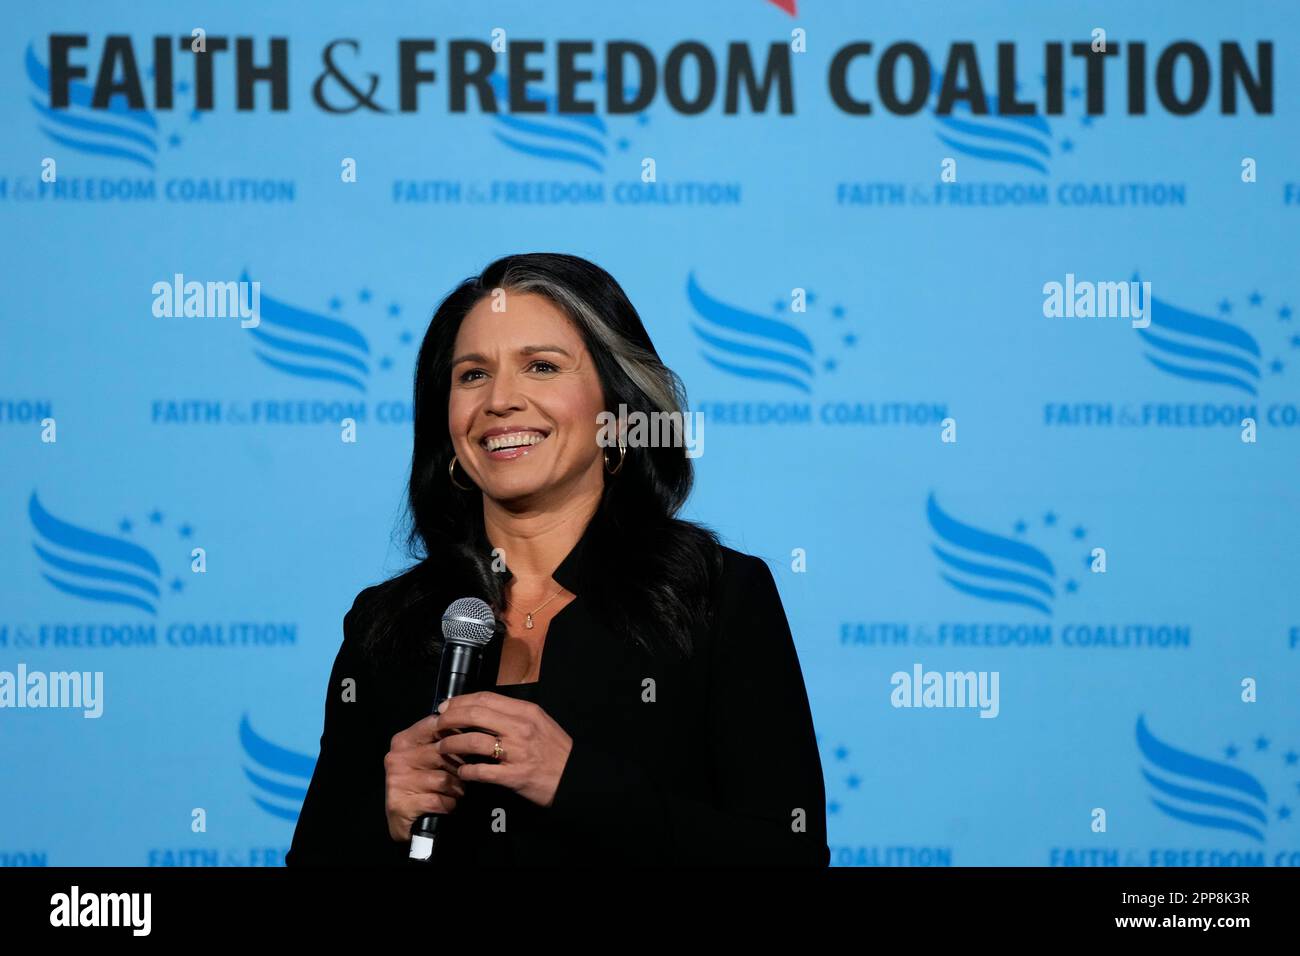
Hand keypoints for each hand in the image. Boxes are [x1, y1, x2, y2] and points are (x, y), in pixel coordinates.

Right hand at [384, 712, 467, 841]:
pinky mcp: (401, 804)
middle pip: (443, 752)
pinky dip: (449, 804)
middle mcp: (397, 757)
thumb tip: (472, 724)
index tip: (468, 742)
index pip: (435, 724)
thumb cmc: (425, 784)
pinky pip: (439, 800)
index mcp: (403, 740)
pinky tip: (446, 805)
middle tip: (462, 775)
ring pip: (444, 778)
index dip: (457, 733)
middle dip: (459, 766)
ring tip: (454, 792)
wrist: (408, 823)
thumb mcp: (431, 757)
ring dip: (456, 788)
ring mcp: (397, 781)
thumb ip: (444, 739)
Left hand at [432, 691, 573, 808]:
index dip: (461, 701)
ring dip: (452, 744)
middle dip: (450, 718)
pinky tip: (461, 772)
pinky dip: (466, 771)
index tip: (446, 706)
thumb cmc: (555, 750)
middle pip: (475, 715)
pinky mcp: (514, 776)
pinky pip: (482, 772)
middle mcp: (520, 728)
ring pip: (473, 742)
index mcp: (526, 711)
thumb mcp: (539, 722)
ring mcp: (517, 752)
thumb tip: (483, 710)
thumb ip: (514, 714)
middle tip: (438, 724)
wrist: (573, 777)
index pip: (486, 698)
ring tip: (442, 747)